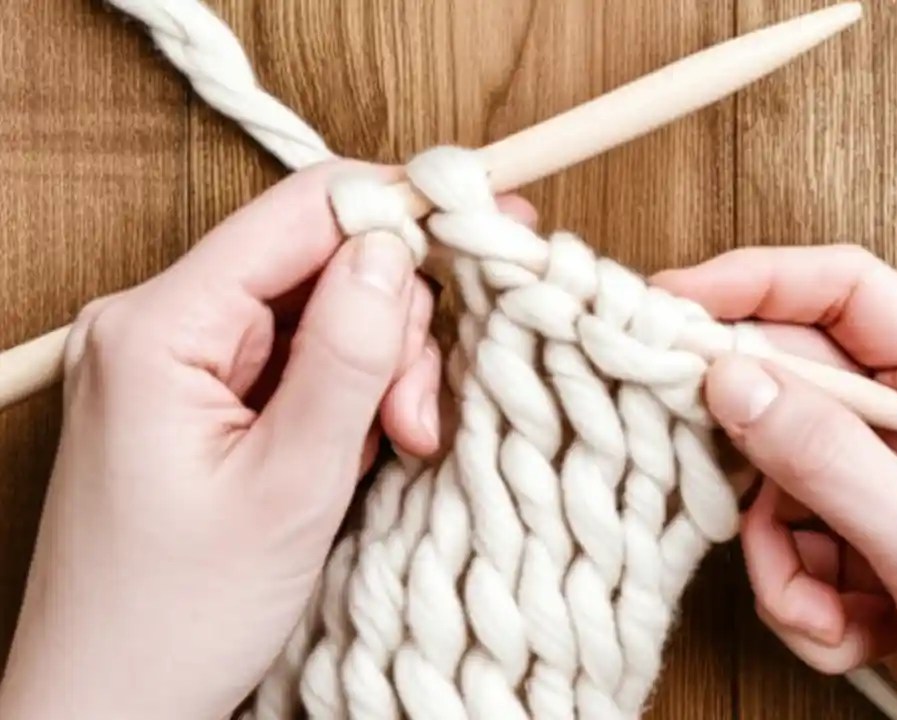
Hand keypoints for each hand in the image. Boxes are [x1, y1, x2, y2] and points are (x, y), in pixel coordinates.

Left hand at [0, 162, 533, 719]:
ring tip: (394, 446)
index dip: (405, 208)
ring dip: (378, 370)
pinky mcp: (201, 395)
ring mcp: (179, 360)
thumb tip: (395, 249)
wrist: (112, 704)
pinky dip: (348, 396)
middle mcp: (159, 323)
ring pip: (322, 312)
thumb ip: (347, 356)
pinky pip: (299, 358)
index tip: (491, 221)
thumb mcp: (289, 485)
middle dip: (394, 328)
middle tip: (418, 418)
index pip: (303, 211)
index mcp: (158, 328)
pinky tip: (357, 450)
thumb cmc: (176, 616)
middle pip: (321, 263)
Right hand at [654, 247, 896, 719]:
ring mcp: (896, 503)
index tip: (672, 301)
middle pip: (798, 394)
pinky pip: (793, 556)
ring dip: (780, 557)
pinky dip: (803, 604)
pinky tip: (852, 639)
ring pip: (780, 488)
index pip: (849, 297)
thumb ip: (832, 461)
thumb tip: (733, 379)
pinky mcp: (875, 564)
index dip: (758, 282)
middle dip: (753, 452)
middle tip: (708, 477)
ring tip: (826, 609)